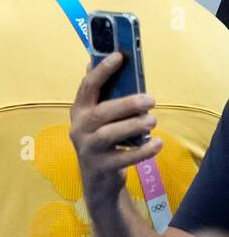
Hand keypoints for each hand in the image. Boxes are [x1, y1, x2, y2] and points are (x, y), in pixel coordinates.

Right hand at [69, 52, 162, 216]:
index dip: (102, 71)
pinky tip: (157, 143)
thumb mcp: (98, 118)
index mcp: (79, 111)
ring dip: (134, 125)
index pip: (87, 87)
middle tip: (150, 100)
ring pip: (109, 134)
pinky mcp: (101, 166)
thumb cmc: (103, 140)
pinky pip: (124, 157)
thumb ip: (102, 94)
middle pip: (100, 113)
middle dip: (126, 104)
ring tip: (153, 120)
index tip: (119, 56)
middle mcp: (79, 128)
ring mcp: (88, 149)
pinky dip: (143, 150)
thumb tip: (97, 61)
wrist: (97, 179)